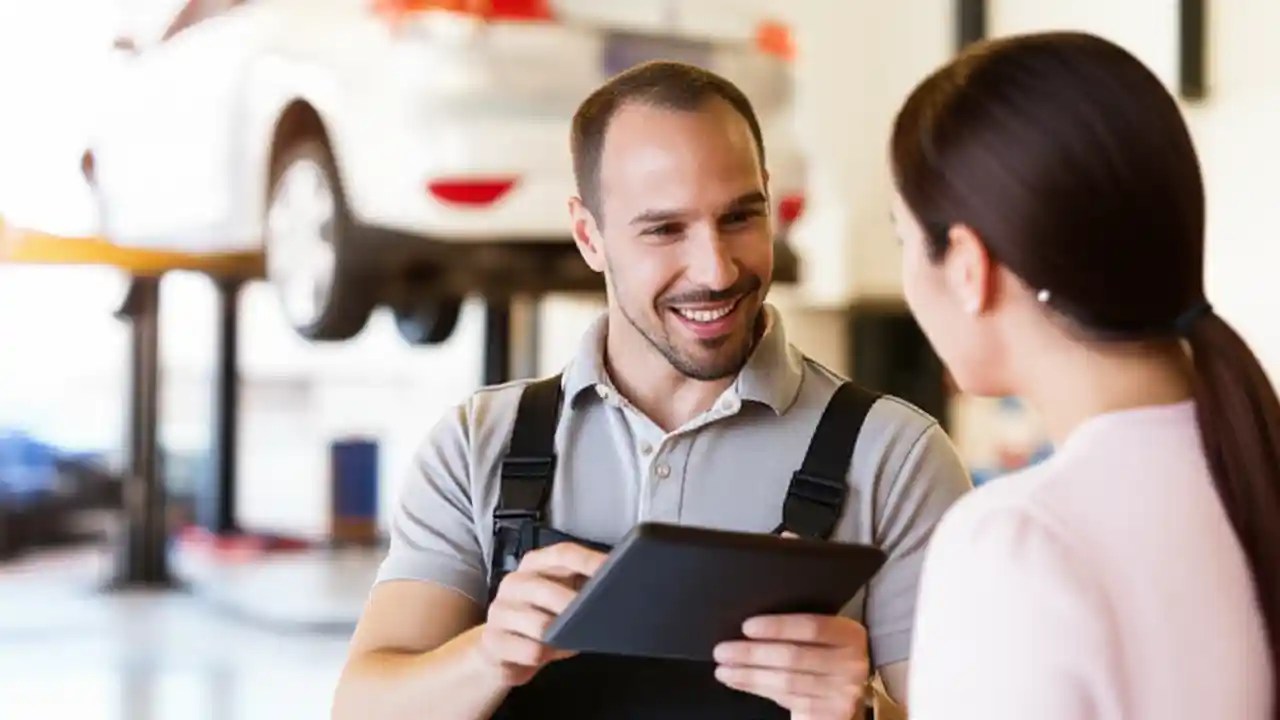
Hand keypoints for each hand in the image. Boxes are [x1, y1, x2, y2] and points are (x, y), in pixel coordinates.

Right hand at [474, 542, 606, 686]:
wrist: (499, 652)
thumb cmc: (539, 621)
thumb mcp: (561, 601)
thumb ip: (582, 590)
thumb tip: (616, 588)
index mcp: (533, 565)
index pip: (563, 553)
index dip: (590, 561)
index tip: (615, 572)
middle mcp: (513, 582)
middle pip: (549, 588)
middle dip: (577, 606)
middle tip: (598, 617)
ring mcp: (499, 611)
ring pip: (541, 625)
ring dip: (561, 636)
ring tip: (569, 640)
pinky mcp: (493, 641)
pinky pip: (531, 651)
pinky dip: (546, 656)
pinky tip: (547, 654)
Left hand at [714, 613, 870, 719]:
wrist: (849, 691)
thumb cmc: (827, 655)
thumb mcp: (824, 637)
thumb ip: (798, 630)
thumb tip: (748, 628)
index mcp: (850, 635)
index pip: (812, 627)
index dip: (777, 626)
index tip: (746, 626)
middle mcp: (851, 664)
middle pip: (794, 657)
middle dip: (752, 654)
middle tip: (722, 651)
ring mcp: (842, 693)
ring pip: (786, 682)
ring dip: (749, 676)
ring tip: (723, 669)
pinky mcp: (830, 714)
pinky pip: (787, 700)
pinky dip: (758, 690)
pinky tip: (739, 682)